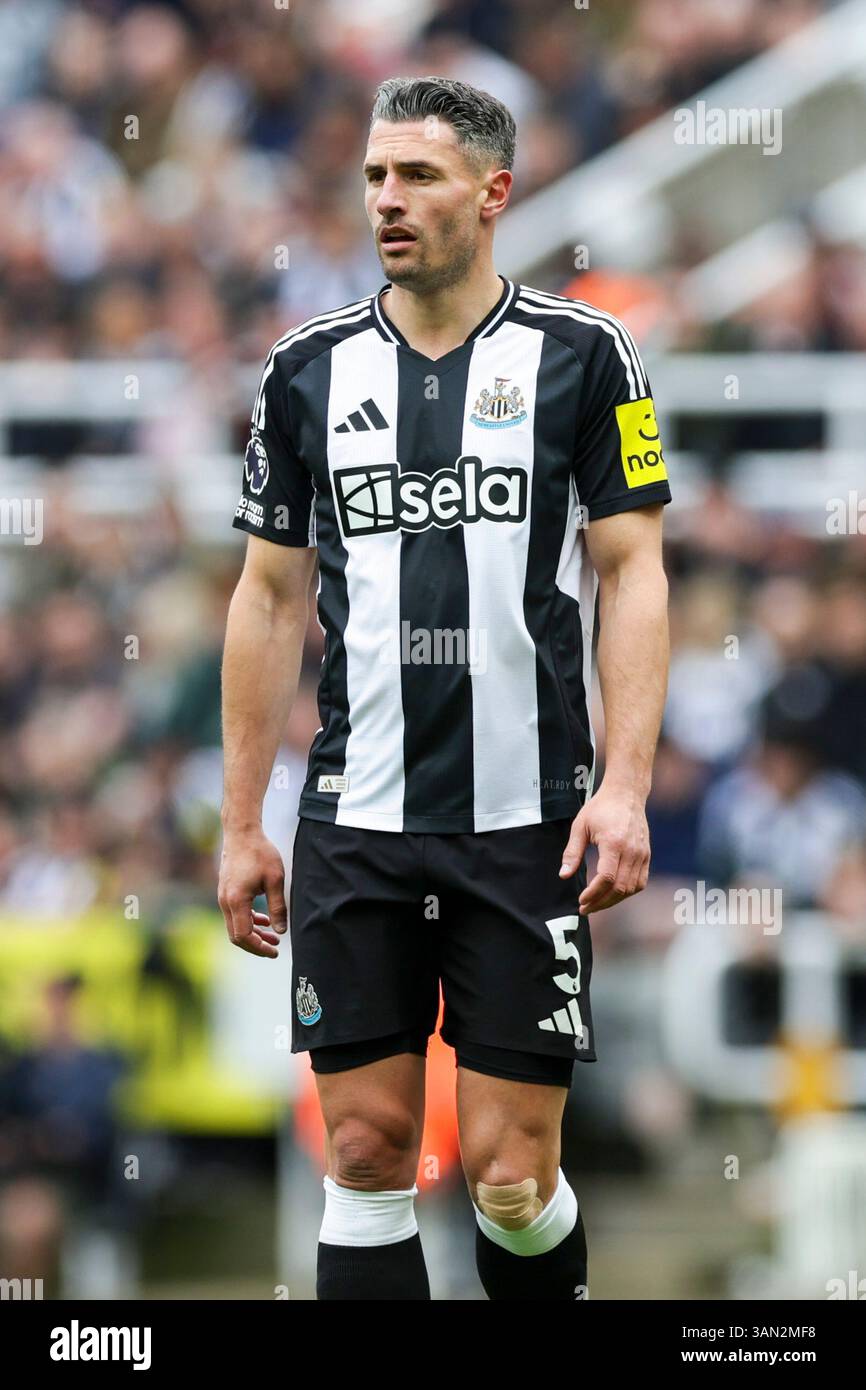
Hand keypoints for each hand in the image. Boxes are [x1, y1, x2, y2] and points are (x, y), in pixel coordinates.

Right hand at [218, 826, 287, 957]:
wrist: (242, 833)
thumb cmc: (260, 853)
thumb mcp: (275, 880)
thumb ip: (278, 907)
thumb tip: (281, 931)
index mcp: (236, 900)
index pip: (244, 935)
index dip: (259, 947)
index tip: (275, 951)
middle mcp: (225, 901)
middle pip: (236, 935)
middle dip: (256, 945)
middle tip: (275, 948)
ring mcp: (223, 897)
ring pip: (235, 925)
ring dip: (253, 933)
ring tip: (274, 937)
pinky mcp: (226, 892)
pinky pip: (235, 914)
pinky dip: (248, 921)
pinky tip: (264, 920)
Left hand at [558, 786, 649, 913]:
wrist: (626, 794)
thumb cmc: (600, 808)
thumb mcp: (580, 826)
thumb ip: (572, 852)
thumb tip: (564, 876)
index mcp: (614, 842)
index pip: (607, 878)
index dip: (593, 894)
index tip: (581, 901)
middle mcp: (632, 851)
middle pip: (620, 888)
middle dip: (601, 903)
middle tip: (585, 908)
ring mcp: (642, 854)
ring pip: (631, 888)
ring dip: (614, 901)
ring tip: (597, 904)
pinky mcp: (647, 856)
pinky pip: (640, 882)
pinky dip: (627, 892)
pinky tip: (612, 894)